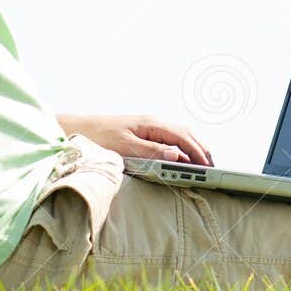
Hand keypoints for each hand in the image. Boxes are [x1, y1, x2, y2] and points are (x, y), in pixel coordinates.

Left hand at [61, 114, 213, 165]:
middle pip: (185, 134)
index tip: (208, 166)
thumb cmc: (99, 136)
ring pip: (179, 135)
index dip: (197, 152)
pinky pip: (169, 138)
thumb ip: (152, 151)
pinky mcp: (143, 133)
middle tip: (212, 167)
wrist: (77, 128)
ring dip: (192, 148)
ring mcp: (148, 127)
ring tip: (203, 163)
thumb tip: (178, 154)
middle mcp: (153, 123)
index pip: (183, 137)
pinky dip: (181, 147)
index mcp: (152, 124)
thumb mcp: (126, 147)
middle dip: (200, 149)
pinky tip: (183, 156)